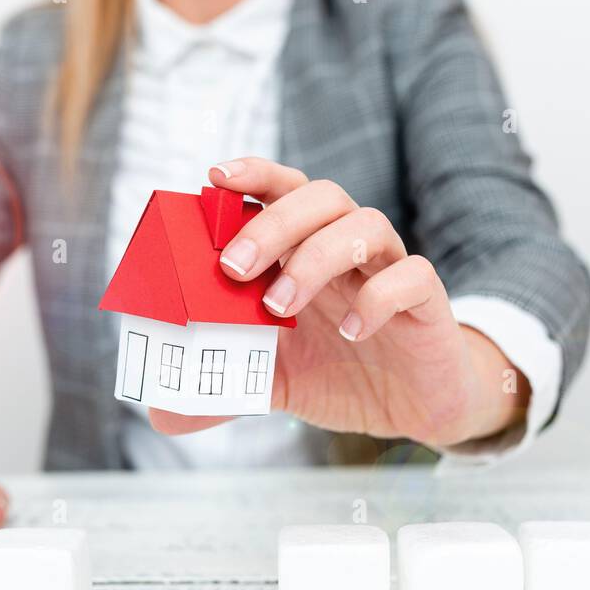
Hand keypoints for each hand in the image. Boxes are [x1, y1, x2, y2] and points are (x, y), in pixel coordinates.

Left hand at [150, 158, 529, 447]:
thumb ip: (224, 385)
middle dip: (271, 223)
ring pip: (364, 226)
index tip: (214, 179)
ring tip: (280, 306)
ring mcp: (389, 270)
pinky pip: (411, 276)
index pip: (281, 190)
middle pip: (318, 197)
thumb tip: (163, 414)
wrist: (414, 406)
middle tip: (234, 269)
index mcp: (306, 251)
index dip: (253, 175)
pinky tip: (352, 332)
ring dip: (314, 258)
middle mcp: (348, 249)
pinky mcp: (426, 301)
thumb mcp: (273, 382)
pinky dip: (377, 297)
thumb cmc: (343, 374)